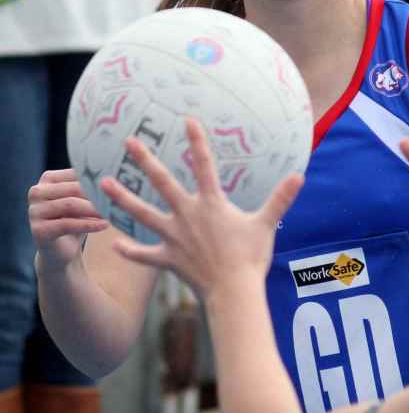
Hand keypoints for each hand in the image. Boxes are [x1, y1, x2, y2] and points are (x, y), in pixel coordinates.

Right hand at [28, 169, 109, 271]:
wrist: (61, 252)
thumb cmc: (76, 220)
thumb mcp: (83, 201)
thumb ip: (92, 187)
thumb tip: (117, 177)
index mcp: (48, 179)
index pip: (76, 174)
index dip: (99, 179)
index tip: (120, 182)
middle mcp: (37, 192)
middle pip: (73, 189)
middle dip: (98, 194)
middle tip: (119, 197)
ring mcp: (34, 211)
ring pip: (70, 205)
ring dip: (95, 208)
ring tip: (114, 211)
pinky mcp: (39, 230)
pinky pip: (67, 224)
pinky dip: (89, 224)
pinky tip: (105, 225)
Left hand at [99, 119, 303, 301]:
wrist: (233, 292)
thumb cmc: (250, 258)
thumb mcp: (266, 224)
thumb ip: (280, 198)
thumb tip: (299, 176)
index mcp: (211, 204)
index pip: (203, 166)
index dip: (197, 142)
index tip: (187, 120)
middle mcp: (187, 215)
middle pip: (162, 182)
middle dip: (145, 160)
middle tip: (129, 142)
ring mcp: (174, 237)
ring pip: (142, 214)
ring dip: (123, 198)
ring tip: (103, 183)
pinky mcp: (168, 259)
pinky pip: (145, 255)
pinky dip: (130, 252)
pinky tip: (115, 245)